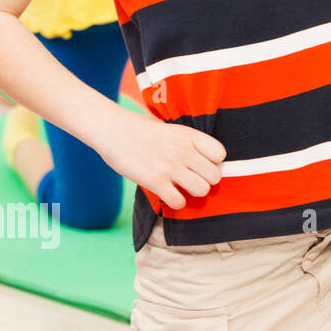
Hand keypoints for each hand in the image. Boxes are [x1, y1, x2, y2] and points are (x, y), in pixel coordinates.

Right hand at [98, 108, 224, 209]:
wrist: (111, 129)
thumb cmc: (139, 129)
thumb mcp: (169, 128)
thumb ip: (188, 143)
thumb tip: (203, 162)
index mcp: (188, 135)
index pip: (220, 155)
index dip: (211, 162)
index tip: (198, 163)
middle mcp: (182, 150)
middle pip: (214, 177)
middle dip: (203, 180)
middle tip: (188, 178)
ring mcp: (169, 166)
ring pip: (202, 190)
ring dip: (191, 192)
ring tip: (178, 186)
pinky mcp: (154, 181)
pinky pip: (179, 202)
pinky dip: (174, 201)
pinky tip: (166, 193)